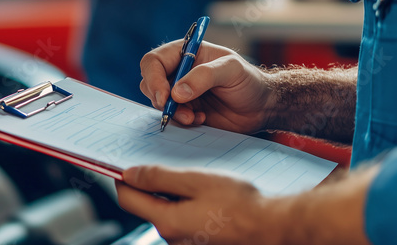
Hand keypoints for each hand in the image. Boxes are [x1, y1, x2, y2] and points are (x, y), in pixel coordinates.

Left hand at [116, 165, 377, 244]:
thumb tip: (130, 174)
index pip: (127, 198)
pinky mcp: (200, 241)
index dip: (122, 177)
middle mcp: (172, 237)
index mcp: (167, 221)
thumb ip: (159, 178)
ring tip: (185, 173)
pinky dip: (185, 203)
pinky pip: (183, 218)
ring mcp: (187, 242)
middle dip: (147, 184)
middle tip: (156, 160)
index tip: (123, 161)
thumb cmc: (241, 203)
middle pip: (145, 206)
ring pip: (166, 211)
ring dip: (169, 193)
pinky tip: (202, 190)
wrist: (274, 227)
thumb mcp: (197, 181)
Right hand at [139, 40, 274, 133]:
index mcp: (186, 53)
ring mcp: (180, 93)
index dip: (153, 78)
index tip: (165, 96)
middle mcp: (178, 71)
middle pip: (149, 82)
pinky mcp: (185, 111)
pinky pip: (170, 117)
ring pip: (158, 102)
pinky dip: (181, 121)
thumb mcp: (231, 70)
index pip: (154, 61)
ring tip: (195, 117)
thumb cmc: (249, 81)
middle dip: (160, 98)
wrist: (262, 108)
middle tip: (178, 109)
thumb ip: (204, 77)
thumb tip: (176, 92)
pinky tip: (201, 119)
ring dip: (173, 112)